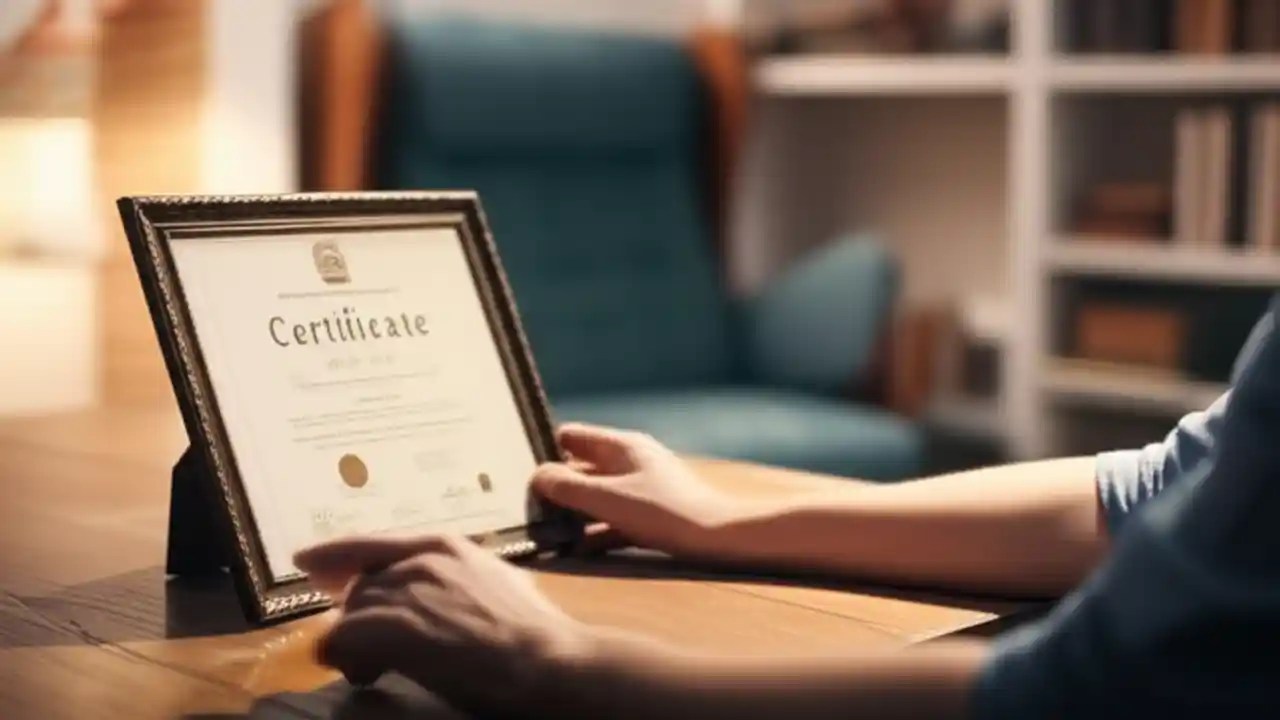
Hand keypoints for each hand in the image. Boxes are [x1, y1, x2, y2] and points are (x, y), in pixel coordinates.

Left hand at [293, 535, 589, 716]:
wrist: (546, 660)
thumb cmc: (534, 629)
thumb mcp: (497, 581)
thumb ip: (460, 577)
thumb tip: (437, 592)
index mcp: (446, 546)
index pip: (373, 542)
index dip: (335, 552)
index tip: (305, 559)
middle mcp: (419, 561)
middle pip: (359, 586)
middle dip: (355, 616)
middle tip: (366, 650)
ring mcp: (406, 591)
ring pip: (350, 614)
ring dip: (355, 644)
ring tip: (376, 668)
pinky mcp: (394, 627)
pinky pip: (341, 641)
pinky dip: (347, 660)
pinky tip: (370, 674)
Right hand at [533, 423, 743, 557]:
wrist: (718, 540)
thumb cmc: (664, 512)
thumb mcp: (608, 498)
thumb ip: (568, 486)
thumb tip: (537, 477)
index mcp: (621, 446)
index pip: (572, 436)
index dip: (545, 450)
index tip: (519, 472)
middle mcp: (630, 462)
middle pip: (580, 469)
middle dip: (555, 488)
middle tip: (524, 509)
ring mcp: (640, 490)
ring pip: (594, 498)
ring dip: (572, 514)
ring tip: (542, 533)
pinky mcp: (648, 518)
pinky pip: (611, 521)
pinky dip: (592, 533)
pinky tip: (573, 551)